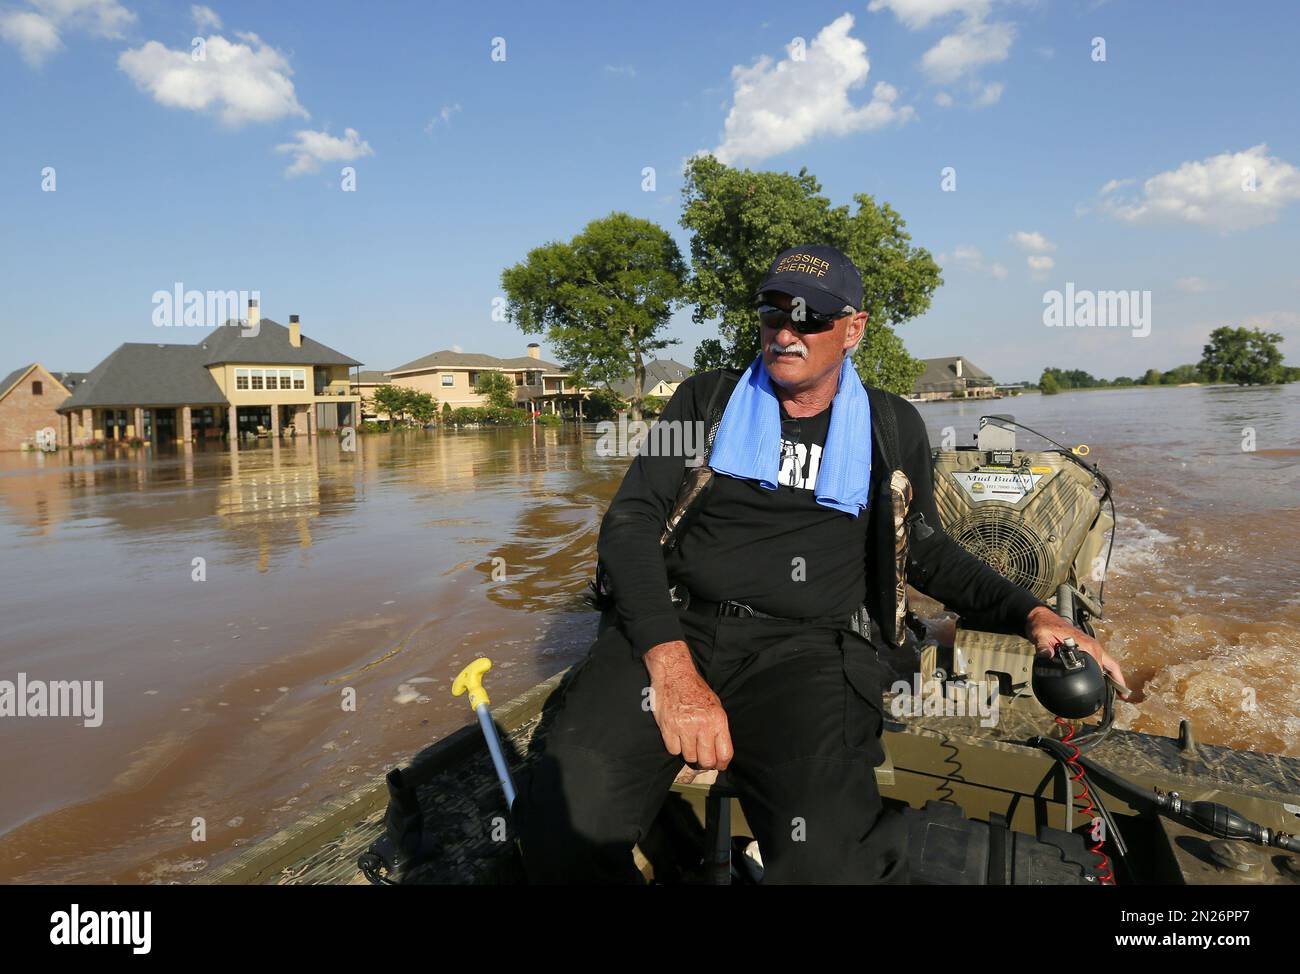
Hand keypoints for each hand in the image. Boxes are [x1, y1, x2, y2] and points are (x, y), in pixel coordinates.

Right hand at [643, 640, 733, 769]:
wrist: (674, 673)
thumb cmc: (695, 690)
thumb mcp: (715, 706)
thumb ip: (719, 730)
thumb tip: (720, 754)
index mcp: (718, 720)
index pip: (725, 754)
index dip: (721, 764)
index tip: (718, 765)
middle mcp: (703, 724)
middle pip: (707, 761)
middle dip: (704, 763)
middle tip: (701, 757)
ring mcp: (684, 727)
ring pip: (689, 757)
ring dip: (688, 753)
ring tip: (687, 740)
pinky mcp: (668, 727)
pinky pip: (673, 750)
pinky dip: (675, 746)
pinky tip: (676, 735)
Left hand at [1025, 605, 1129, 696]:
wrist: (1043, 618)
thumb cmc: (1044, 626)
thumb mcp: (1041, 636)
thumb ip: (1043, 646)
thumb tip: (1045, 654)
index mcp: (1086, 644)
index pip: (1100, 666)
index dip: (1103, 680)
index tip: (1103, 694)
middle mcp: (1093, 645)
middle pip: (1111, 665)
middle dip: (1118, 680)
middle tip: (1123, 697)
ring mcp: (1091, 646)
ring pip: (1109, 663)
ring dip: (1115, 676)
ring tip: (1120, 693)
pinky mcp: (1087, 647)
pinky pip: (1101, 661)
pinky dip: (1107, 672)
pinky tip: (1105, 682)